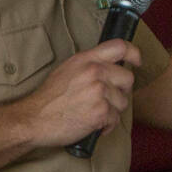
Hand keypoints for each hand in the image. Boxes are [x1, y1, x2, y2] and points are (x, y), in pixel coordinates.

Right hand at [14, 39, 141, 146]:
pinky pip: (115, 119)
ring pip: (123, 101)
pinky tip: (93, 124)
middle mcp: (95, 72)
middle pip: (128, 78)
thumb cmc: (50, 98)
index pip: (119, 46)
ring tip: (94, 112)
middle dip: (120, 91)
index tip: (136, 61)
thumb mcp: (68, 69)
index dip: (134, 53)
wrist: (34, 119)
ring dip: (112, 110)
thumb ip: (90, 64)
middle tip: (106, 98)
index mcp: (86, 59)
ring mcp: (99, 92)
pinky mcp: (100, 112)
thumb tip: (111, 65)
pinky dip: (106, 125)